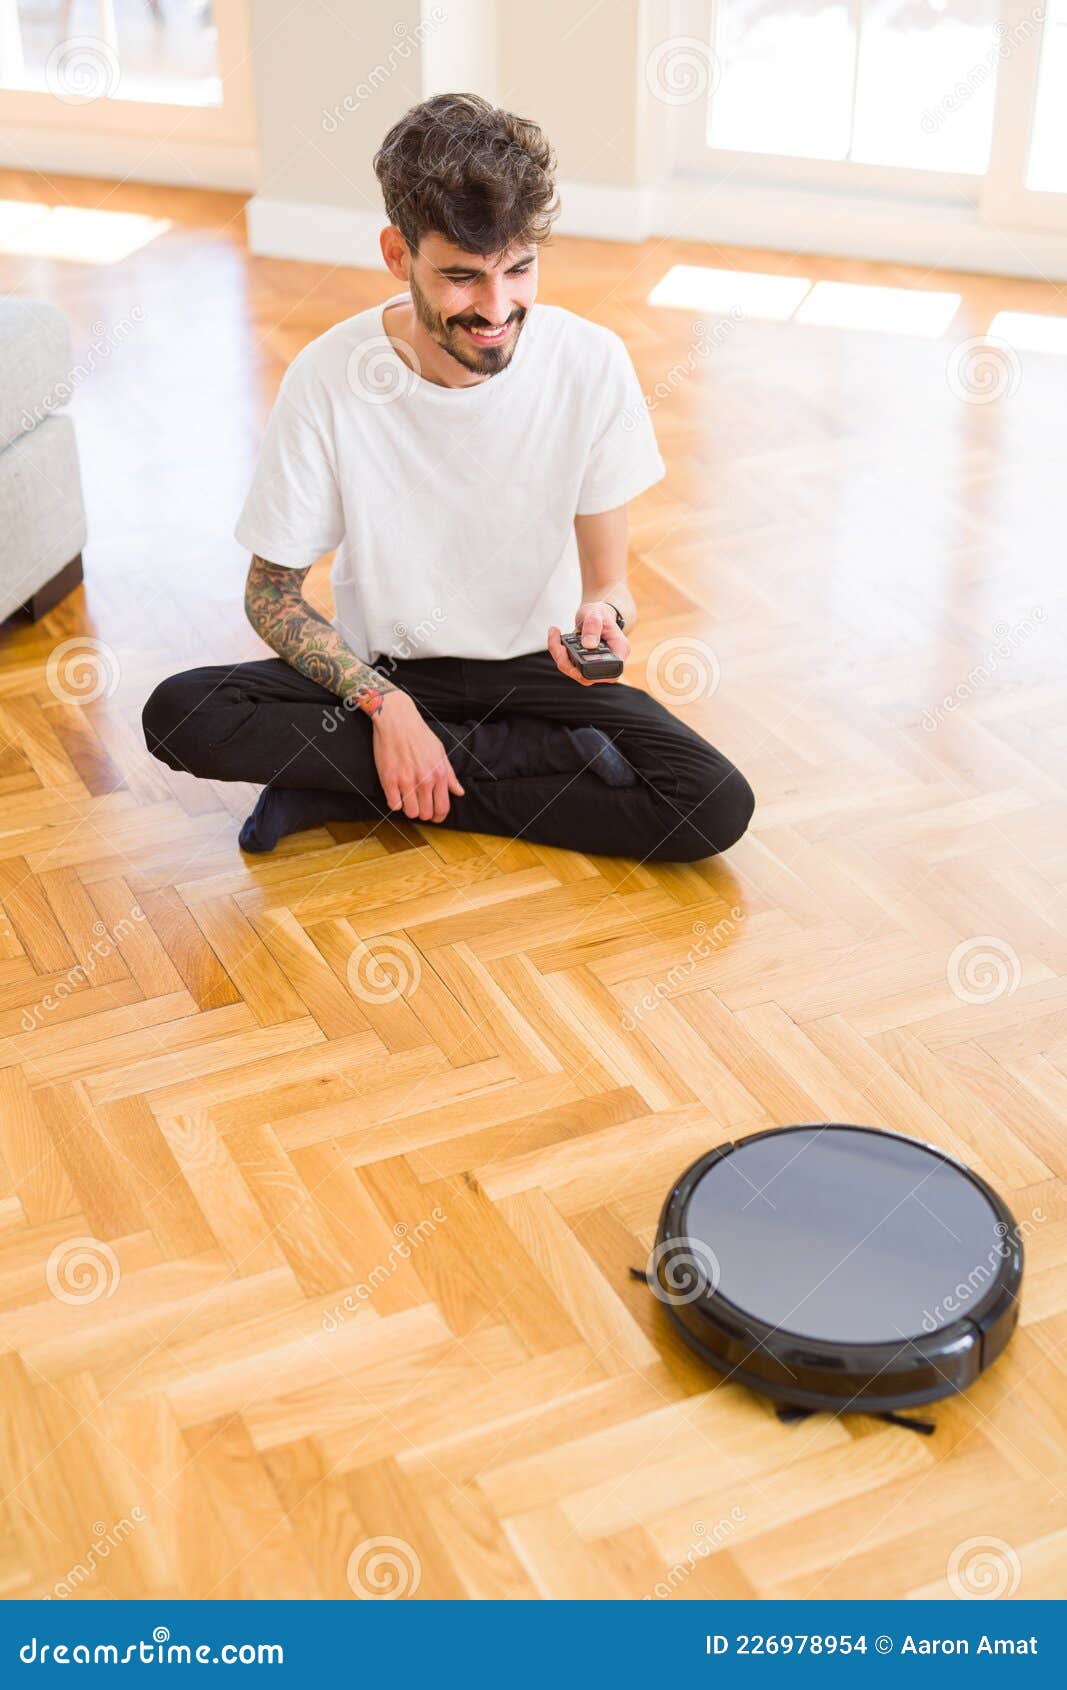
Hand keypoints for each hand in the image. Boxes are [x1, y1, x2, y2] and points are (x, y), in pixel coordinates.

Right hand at [371, 692, 464, 821]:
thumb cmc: (420, 735)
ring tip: (407, 800)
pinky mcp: (389, 779)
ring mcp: (406, 781)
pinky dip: (395, 803)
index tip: (434, 816)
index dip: (439, 816)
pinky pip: (394, 805)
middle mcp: (424, 780)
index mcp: (439, 774)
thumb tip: (459, 792)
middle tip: (418, 806)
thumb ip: (450, 775)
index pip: (443, 807)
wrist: (397, 721)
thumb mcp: (440, 753)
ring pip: (411, 812)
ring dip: (409, 809)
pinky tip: (395, 794)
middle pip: (426, 814)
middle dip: (423, 814)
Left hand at [548, 601, 629, 685]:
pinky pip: (567, 665)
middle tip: (557, 641)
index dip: (591, 670)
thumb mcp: (597, 614)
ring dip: (559, 656)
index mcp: (620, 652)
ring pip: (573, 672)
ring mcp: (594, 667)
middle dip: (567, 661)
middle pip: (586, 676)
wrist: (595, 614)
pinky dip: (557, 653)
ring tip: (554, 634)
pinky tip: (554, 637)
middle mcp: (608, 663)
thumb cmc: (600, 614)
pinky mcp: (582, 666)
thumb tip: (589, 645)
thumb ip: (593, 627)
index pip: (610, 674)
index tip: (575, 653)